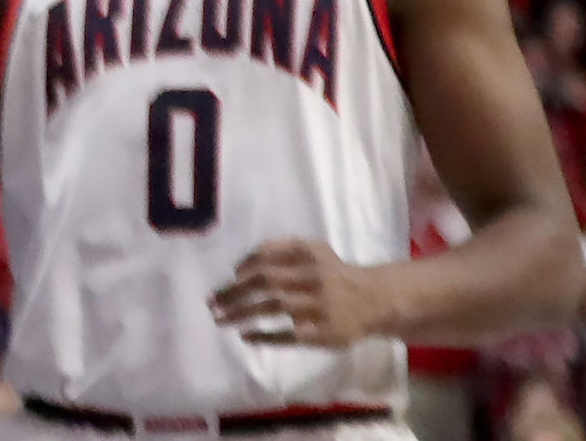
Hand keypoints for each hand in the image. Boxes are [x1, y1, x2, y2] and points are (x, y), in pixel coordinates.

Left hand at [214, 238, 393, 347]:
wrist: (375, 299)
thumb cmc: (333, 273)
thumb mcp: (313, 249)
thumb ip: (279, 247)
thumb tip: (239, 264)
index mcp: (307, 255)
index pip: (266, 257)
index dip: (244, 266)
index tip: (230, 276)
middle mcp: (313, 278)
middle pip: (265, 282)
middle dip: (234, 291)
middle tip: (211, 302)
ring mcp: (319, 306)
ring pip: (274, 307)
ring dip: (243, 313)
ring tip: (221, 319)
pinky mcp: (324, 332)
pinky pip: (290, 335)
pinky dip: (266, 336)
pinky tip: (247, 337)